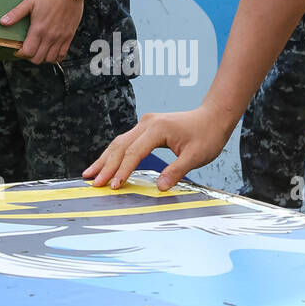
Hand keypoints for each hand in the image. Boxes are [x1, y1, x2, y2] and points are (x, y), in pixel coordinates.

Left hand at [2, 0, 83, 64]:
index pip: (28, 52)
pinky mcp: (69, 36)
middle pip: (38, 59)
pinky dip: (55, 57)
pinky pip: (62, 55)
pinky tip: (50, 51)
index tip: (18, 50)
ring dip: (42, 58)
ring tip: (38, 50)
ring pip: (50, 59)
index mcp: (39, 28)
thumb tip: (3, 22)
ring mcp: (61, 37)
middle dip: (29, 57)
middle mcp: (50, 36)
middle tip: (27, 50)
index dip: (20, 53)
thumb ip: (16, 14)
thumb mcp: (30, 1)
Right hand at [82, 105, 236, 190]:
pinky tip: (106, 163)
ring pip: (119, 142)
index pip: (133, 153)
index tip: (114, 187)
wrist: (213, 117)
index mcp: (157, 129)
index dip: (122, 171)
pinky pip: (126, 141)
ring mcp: (145, 123)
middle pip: (120, 146)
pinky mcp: (146, 127)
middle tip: (93, 182)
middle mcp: (146, 123)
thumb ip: (176, 171)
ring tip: (90, 173)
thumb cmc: (208, 136)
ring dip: (105, 159)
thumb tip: (160, 188)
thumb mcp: (196, 157)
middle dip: (105, 165)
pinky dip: (114, 154)